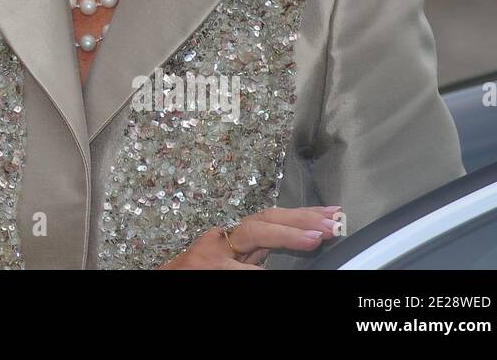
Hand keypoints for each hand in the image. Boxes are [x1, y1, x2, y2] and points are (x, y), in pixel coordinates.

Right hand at [159, 205, 343, 268]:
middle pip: (264, 219)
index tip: (332, 214)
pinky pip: (236, 267)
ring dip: (284, 235)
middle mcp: (223, 239)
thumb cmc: (198, 273)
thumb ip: (258, 254)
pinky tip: (271, 268)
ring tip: (313, 239)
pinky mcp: (207, 267)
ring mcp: (215, 253)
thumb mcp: (232, 262)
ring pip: (252, 234)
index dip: (302, 215)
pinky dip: (252, 268)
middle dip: (299, 219)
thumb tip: (300, 244)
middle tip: (331, 224)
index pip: (271, 218)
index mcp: (233, 238)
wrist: (164, 280)